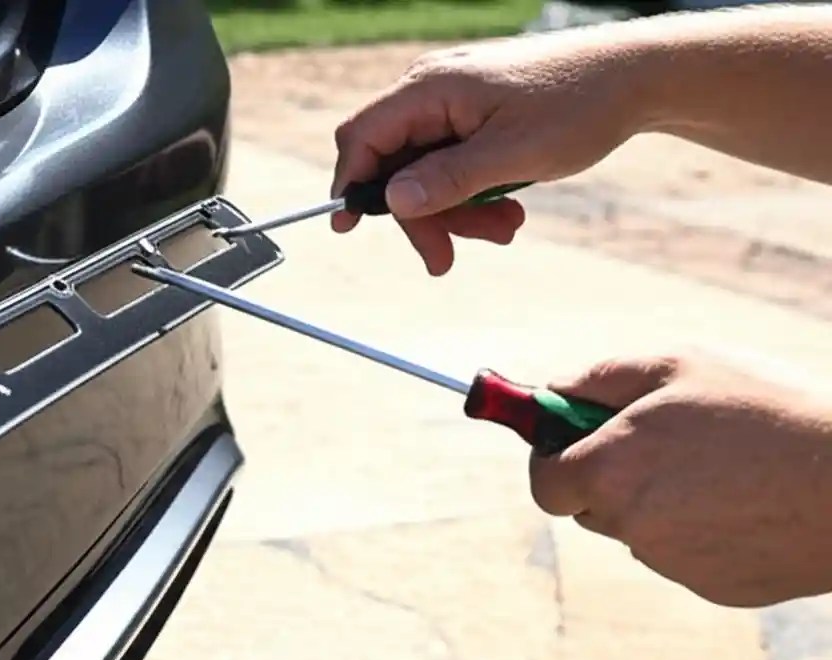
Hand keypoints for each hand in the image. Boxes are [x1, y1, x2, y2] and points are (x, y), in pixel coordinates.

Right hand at [331, 31, 652, 274]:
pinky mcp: (476, 113)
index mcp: (432, 87)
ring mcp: (454, 101)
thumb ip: (447, 179)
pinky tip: (509, 207)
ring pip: (426, 170)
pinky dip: (474, 192)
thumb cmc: (579, 103)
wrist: (636, 77)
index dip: (351, 183)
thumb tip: (393, 200)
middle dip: (422, 214)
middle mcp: (433, 89)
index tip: (347, 228)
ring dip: (456, 210)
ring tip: (505, 227)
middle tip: (447, 258)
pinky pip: (453, 161)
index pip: (363, 136)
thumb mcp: (512, 154)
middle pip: (394, 163)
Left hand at [529, 353, 831, 607]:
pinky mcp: (712, 587)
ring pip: (640, 529)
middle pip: (590, 506)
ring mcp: (672, 563)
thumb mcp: (678, 366)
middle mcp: (630, 525)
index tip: (572, 439)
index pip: (545, 483)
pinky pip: (686, 554)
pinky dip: (701, 529)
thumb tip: (553, 392)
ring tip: (720, 465)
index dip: (554, 458)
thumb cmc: (765, 411)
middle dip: (608, 475)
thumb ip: (601, 379)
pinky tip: (747, 499)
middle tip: (657, 440)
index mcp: (608, 470)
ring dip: (657, 501)